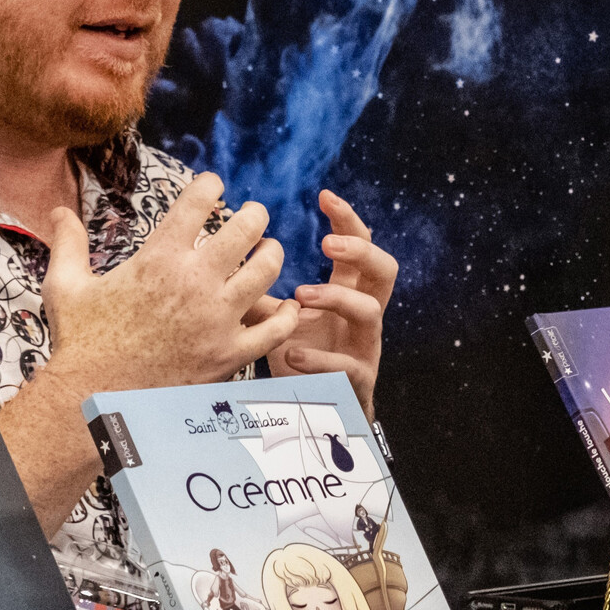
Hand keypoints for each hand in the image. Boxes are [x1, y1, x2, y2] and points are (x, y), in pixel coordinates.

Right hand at [45, 173, 300, 393]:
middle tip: (253, 215)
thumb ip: (68, 244)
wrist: (93, 400)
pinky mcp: (229, 354)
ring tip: (268, 251)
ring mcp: (217, 319)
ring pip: (266, 271)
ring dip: (272, 254)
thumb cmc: (79, 342)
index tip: (213, 184)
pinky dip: (286, 315)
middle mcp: (194, 283)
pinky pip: (274, 329)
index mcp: (159, 259)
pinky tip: (286, 307)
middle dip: (254, 214)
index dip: (210, 184)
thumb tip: (59, 211)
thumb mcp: (66, 286)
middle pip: (246, 229)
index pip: (198, 202)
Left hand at [262, 189, 396, 417]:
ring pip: (371, 312)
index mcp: (349, 291)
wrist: (312, 413)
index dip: (348, 219)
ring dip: (337, 298)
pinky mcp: (357, 381)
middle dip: (361, 250)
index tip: (324, 196)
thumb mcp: (277, 316)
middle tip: (328, 243)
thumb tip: (225, 251)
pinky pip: (348, 366)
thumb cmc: (296, 355)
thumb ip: (260, 287)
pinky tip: (291, 353)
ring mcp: (365, 347)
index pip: (359, 245)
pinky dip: (319, 358)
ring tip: (300, 295)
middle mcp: (363, 314)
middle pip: (384, 270)